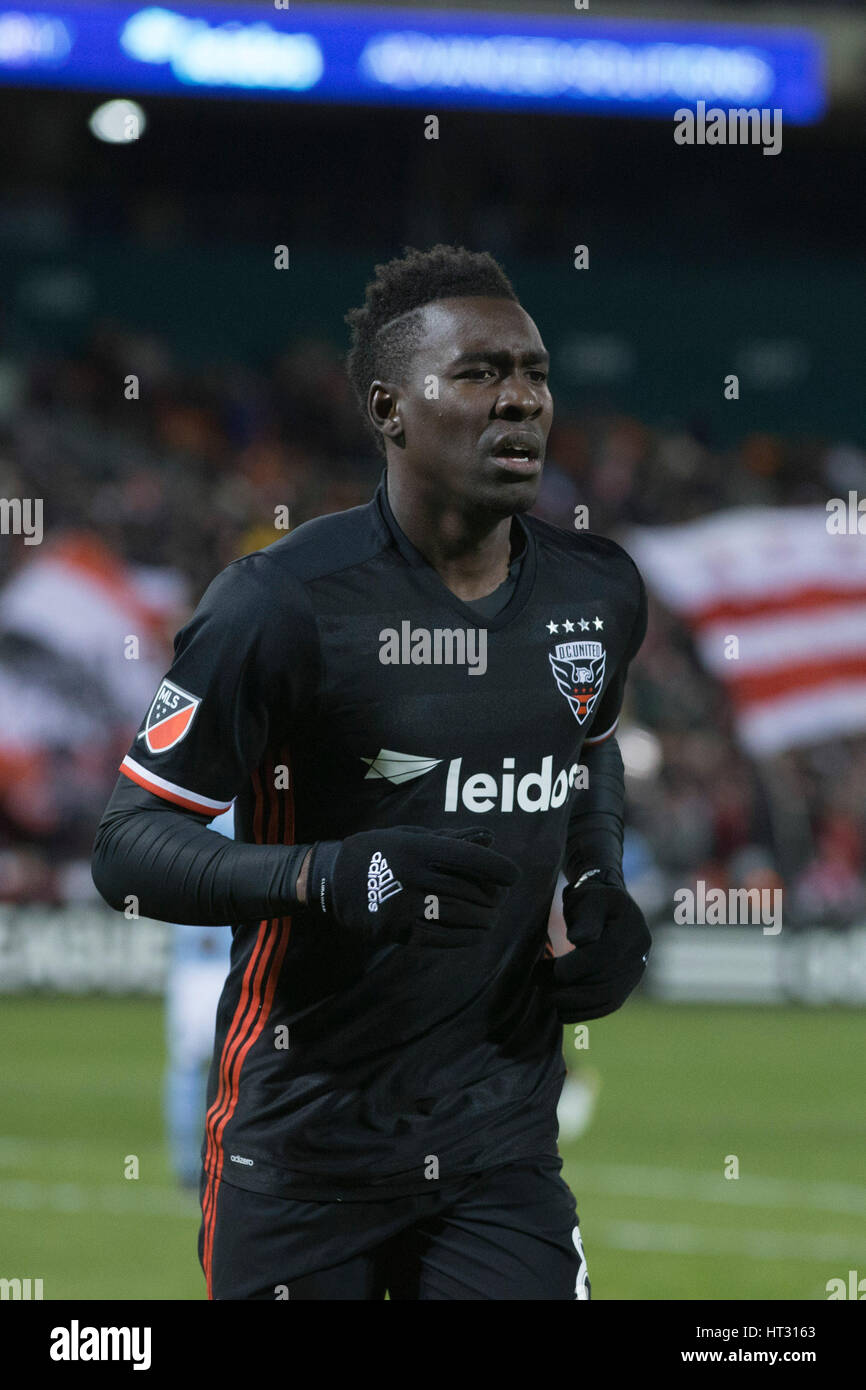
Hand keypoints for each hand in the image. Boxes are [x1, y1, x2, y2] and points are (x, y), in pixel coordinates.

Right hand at [306, 825, 520, 947]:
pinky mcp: (395, 930)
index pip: (469, 858)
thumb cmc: (378, 851)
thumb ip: (450, 840)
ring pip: (458, 916)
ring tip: (491, 917)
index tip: (513, 876)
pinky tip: (476, 933)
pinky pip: (440, 937)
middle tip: (499, 899)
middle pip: (468, 890)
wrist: (331, 880)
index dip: (497, 868)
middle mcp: (412, 875)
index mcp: (417, 847)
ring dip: (483, 919)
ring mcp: (403, 905)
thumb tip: (489, 839)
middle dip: (492, 897)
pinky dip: (465, 937)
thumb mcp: (410, 836)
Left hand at [541, 866, 650, 1021]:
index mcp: (630, 927)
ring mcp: (638, 968)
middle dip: (570, 988)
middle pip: (605, 980)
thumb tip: (579, 941)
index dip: (574, 967)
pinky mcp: (629, 982)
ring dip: (575, 1004)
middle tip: (540, 986)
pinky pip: (610, 1004)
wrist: (607, 903)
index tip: (547, 968)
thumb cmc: (590, 898)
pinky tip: (563, 1011)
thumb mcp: (587, 899)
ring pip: (608, 997)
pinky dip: (586, 1012)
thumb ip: (585, 919)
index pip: (603, 956)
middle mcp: (640, 951)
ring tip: (548, 998)